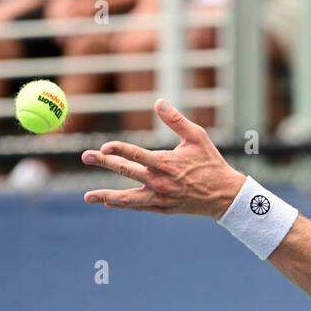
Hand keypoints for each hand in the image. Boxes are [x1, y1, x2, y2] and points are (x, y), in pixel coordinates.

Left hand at [81, 99, 244, 217]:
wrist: (224, 196)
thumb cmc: (210, 163)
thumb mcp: (197, 137)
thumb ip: (176, 120)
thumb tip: (158, 102)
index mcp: (166, 163)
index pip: (136, 155)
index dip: (118, 150)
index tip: (104, 147)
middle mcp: (159, 182)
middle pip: (125, 172)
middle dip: (103, 163)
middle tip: (85, 156)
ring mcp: (159, 198)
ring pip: (126, 199)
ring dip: (105, 196)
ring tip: (88, 197)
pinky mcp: (162, 209)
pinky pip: (137, 207)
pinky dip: (122, 205)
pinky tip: (109, 201)